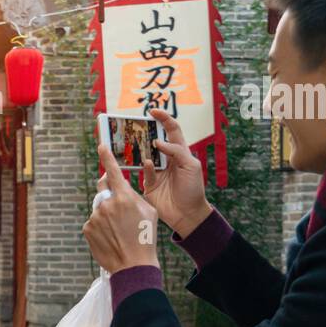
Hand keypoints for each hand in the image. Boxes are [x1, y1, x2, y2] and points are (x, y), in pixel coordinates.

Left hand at [83, 143, 160, 273]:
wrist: (133, 265)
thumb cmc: (145, 237)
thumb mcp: (149, 212)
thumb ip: (134, 196)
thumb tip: (122, 189)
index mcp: (124, 197)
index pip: (112, 172)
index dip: (107, 157)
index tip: (101, 146)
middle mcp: (107, 204)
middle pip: (102, 188)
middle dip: (109, 191)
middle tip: (118, 204)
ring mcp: (95, 217)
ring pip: (99, 208)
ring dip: (107, 214)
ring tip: (119, 231)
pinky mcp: (87, 228)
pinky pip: (93, 222)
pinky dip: (100, 227)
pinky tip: (111, 237)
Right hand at [141, 109, 211, 237]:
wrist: (188, 214)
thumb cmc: (193, 189)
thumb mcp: (191, 166)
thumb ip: (176, 151)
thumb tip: (157, 142)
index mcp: (179, 152)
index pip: (171, 130)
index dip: (163, 119)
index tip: (152, 111)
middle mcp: (166, 159)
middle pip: (153, 141)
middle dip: (144, 132)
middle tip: (134, 125)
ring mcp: (156, 171)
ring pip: (144, 155)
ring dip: (139, 148)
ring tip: (132, 141)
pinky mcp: (148, 184)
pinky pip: (143, 172)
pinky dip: (145, 167)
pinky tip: (147, 164)